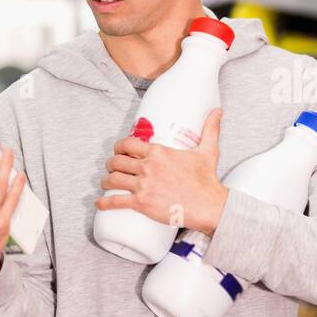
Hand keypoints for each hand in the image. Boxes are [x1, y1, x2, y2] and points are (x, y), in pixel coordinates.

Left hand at [95, 108, 228, 234]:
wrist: (209, 205)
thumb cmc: (207, 180)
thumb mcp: (208, 151)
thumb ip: (210, 129)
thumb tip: (217, 111)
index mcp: (158, 152)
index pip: (127, 144)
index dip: (118, 148)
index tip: (118, 152)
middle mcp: (148, 166)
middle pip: (116, 161)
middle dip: (110, 164)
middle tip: (111, 168)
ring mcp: (143, 185)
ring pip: (112, 179)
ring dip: (105, 181)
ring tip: (106, 184)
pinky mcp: (142, 203)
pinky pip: (116, 201)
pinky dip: (104, 202)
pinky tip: (99, 203)